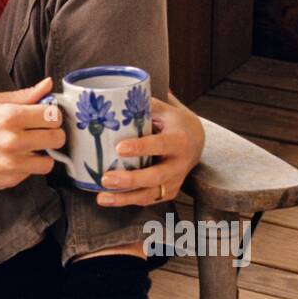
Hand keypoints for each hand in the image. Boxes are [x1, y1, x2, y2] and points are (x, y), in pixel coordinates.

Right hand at [0, 75, 65, 190]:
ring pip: (49, 162)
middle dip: (52, 134)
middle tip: (42, 133)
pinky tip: (13, 159)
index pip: (54, 116)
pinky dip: (26, 167)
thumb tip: (47, 84)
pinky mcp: (9, 180)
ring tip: (30, 149)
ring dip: (42, 155)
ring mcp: (12, 163)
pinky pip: (31, 174)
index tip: (46, 118)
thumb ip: (24, 95)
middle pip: (57, 139)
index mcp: (10, 116)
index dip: (53, 116)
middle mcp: (13, 140)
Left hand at [95, 93, 204, 207]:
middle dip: (130, 180)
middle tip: (106, 179)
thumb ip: (142, 106)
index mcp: (178, 140)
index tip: (119, 148)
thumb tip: (111, 97)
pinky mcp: (169, 192)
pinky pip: (148, 200)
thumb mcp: (163, 110)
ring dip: (125, 198)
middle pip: (155, 176)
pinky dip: (128, 201)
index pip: (159, 144)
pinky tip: (108, 199)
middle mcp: (179, 164)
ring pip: (150, 194)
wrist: (195, 141)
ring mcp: (175, 180)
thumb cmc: (172, 122)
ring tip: (102, 197)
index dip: (140, 147)